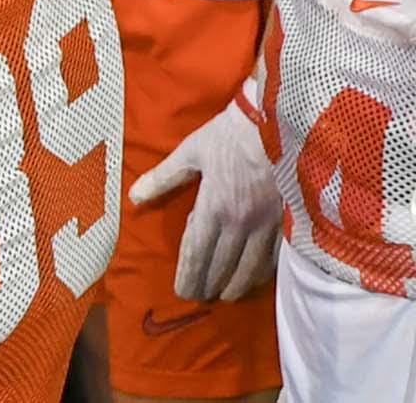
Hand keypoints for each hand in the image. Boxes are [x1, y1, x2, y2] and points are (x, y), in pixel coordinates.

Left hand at [128, 99, 278, 303]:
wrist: (280, 125)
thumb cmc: (230, 134)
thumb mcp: (190, 151)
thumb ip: (163, 178)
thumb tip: (134, 196)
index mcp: (212, 207)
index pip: (196, 251)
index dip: (189, 274)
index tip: (181, 291)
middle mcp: (239, 223)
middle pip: (222, 264)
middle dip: (209, 284)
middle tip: (200, 299)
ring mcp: (267, 225)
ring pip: (251, 266)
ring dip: (237, 285)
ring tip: (227, 296)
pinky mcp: (289, 221)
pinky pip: (276, 257)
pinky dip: (264, 273)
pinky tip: (259, 278)